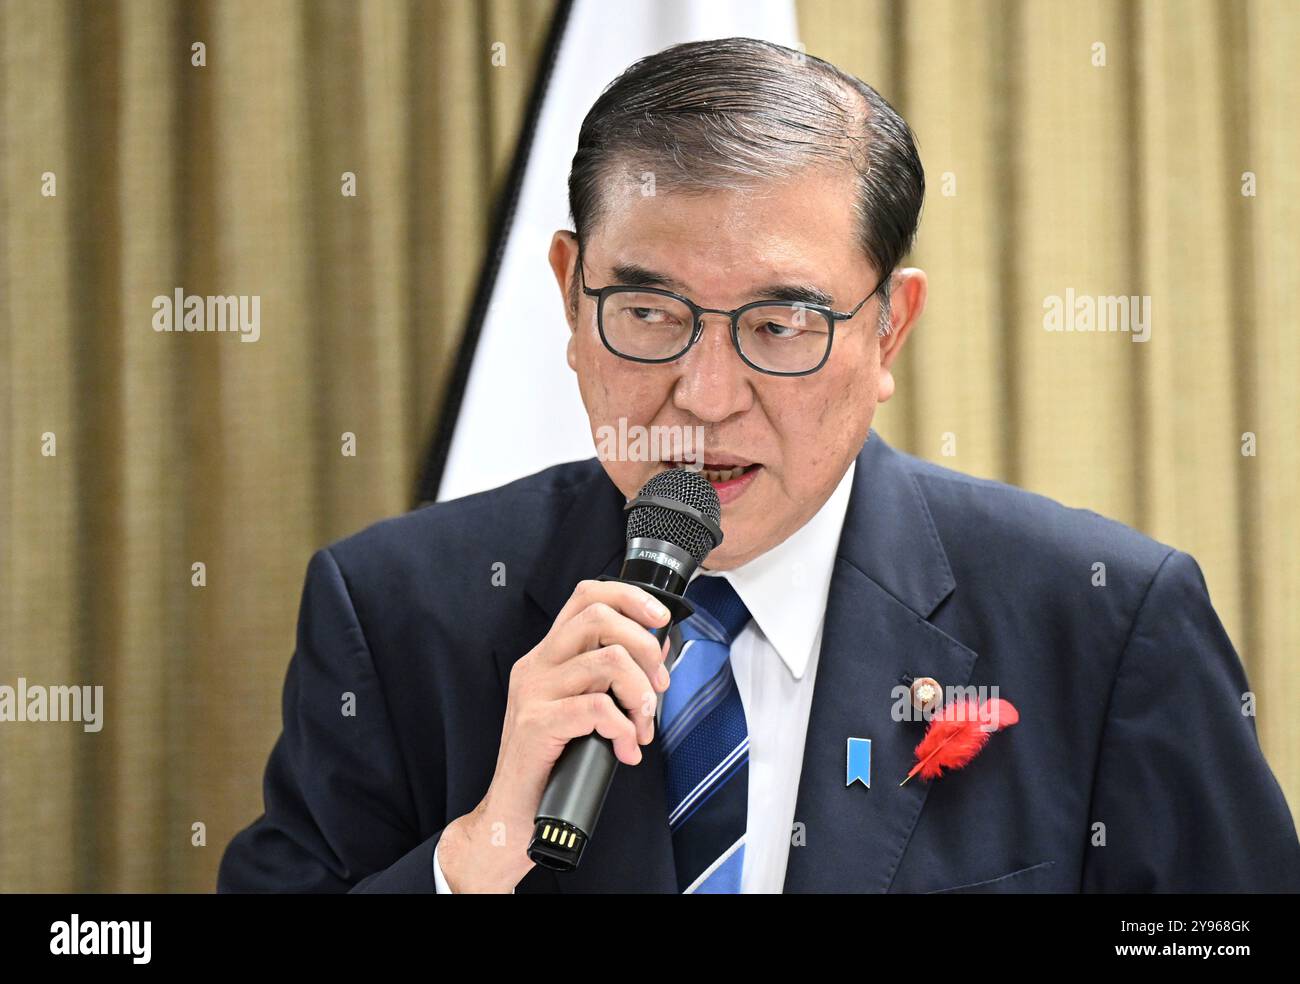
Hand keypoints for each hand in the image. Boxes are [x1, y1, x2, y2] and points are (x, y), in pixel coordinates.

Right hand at [438, 579, 671, 891]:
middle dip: (645, 647)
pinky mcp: (537, 724)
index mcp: (548, 656)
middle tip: (659, 687)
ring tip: (643, 727)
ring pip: (607, 661)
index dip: (630, 598)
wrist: (511, 817)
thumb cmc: (553, 765)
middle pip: (598, 617)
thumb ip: (611, 679)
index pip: (586, 597)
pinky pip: (598, 709)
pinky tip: (626, 750)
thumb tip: (657, 652)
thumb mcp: (583, 710)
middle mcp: (536, 665)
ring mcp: (533, 692)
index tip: (661, 619)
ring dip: (641, 695)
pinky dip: (625, 729)